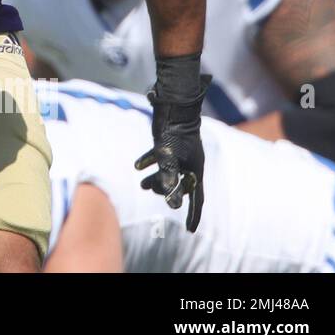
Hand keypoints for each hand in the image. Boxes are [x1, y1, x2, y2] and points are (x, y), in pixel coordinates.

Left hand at [135, 70, 209, 231]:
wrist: (173, 105)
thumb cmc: (174, 132)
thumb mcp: (169, 157)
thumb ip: (169, 178)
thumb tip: (172, 204)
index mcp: (195, 170)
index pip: (197, 198)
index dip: (193, 214)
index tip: (190, 230)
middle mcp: (190, 163)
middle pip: (180, 185)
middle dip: (166, 191)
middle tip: (150, 191)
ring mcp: (180, 153)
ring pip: (169, 172)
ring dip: (156, 179)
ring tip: (142, 184)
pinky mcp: (169, 144)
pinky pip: (161, 158)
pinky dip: (150, 162)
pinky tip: (138, 166)